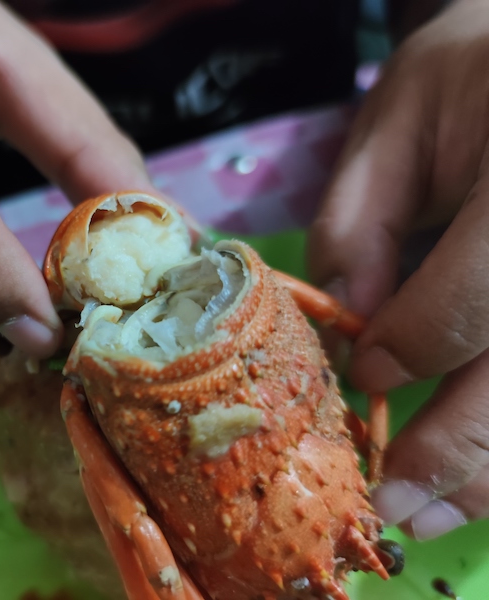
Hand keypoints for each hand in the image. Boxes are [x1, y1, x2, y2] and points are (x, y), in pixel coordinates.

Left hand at [308, 0, 488, 539]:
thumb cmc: (475, 69)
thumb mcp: (400, 120)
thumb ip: (362, 219)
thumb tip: (348, 323)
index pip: (476, 293)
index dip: (413, 348)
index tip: (367, 376)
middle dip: (466, 450)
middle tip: (401, 509)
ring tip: (443, 508)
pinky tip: (485, 470)